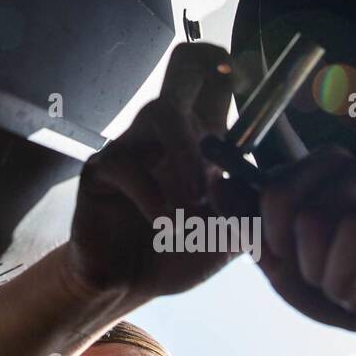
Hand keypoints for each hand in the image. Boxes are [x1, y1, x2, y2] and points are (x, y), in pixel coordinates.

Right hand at [62, 42, 237, 306]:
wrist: (127, 287)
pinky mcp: (101, 168)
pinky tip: (162, 222)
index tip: (253, 92)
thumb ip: (248, 213)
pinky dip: (152, 197)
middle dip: (204, 71)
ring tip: (198, 199)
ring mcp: (133, 144)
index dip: (235, 74)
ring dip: (188, 156)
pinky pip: (127, 164)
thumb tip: (252, 184)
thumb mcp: (227, 239)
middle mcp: (169, 133)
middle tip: (227, 124)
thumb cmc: (176, 254)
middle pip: (185, 68)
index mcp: (204, 142)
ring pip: (163, 113)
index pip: (219, 84)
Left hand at [215, 147, 355, 352]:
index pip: (277, 188)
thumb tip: (219, 184)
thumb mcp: (279, 256)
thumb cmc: (333, 282)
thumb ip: (248, 221)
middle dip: (307, 262)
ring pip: (351, 229)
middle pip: (312, 212)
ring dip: (337, 279)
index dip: (272, 236)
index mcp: (330, 165)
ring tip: (346, 287)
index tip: (285, 256)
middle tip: (322, 276)